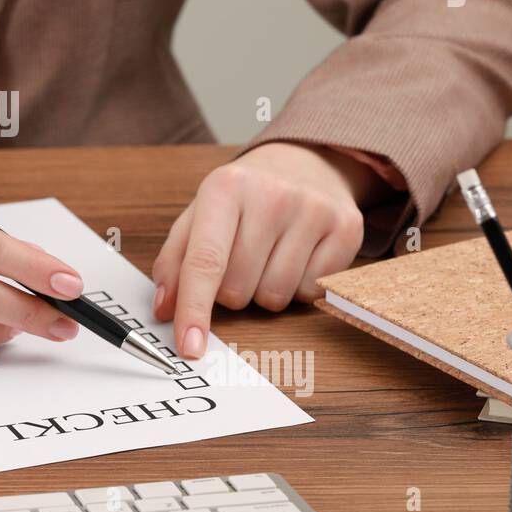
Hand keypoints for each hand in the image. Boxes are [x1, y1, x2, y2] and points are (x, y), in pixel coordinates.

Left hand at [151, 143, 375, 359]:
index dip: (194, 310)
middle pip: (238, 290)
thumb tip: (164, 309)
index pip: (205, 262)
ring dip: (263, 292)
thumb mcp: (200, 215)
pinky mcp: (346, 228)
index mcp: (225, 188)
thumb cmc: (244, 198)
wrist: (304, 163)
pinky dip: (298, 288)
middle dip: (230, 292)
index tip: (189, 347)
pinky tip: (297, 257)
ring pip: (275, 298)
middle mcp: (271, 195)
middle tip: (239, 261)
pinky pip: (311, 295)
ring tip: (268, 257)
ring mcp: (313, 210)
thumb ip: (175, 261)